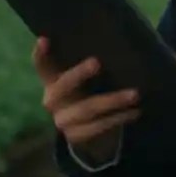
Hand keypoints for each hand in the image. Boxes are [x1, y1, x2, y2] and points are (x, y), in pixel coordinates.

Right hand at [32, 36, 141, 161]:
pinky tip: (135, 111)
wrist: (90, 132)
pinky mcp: (76, 136)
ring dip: (113, 101)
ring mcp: (62, 120)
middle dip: (78, 74)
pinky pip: (98, 127)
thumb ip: (91, 64)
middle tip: (96, 62)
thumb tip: (117, 40)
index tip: (44, 39)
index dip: (41, 54)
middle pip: (61, 87)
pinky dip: (119, 118)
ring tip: (135, 94)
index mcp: (52, 80)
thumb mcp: (85, 79)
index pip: (42, 65)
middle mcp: (52, 100)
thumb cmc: (90, 92)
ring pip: (87, 109)